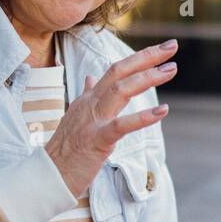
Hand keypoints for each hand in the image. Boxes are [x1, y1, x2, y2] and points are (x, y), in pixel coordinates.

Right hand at [44, 40, 179, 197]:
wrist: (48, 175)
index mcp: (89, 98)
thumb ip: (87, 95)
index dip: (140, 57)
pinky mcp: (97, 140)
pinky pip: (121, 125)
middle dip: (146, 57)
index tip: (163, 48)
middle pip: (119, 72)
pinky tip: (162, 110)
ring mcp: (93, 121)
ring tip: (171, 69)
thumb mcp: (76, 116)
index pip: (116, 70)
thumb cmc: (66, 150)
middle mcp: (90, 104)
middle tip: (172, 46)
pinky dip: (143, 117)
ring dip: (147, 78)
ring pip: (120, 90)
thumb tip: (91, 77)